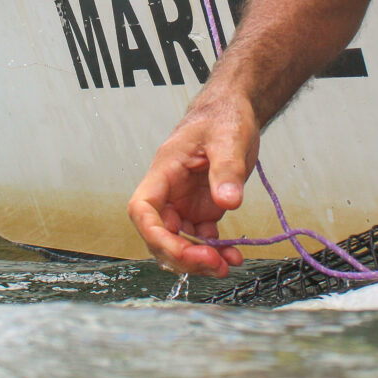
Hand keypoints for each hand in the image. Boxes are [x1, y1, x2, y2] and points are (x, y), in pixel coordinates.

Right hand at [127, 88, 259, 277]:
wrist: (234, 112)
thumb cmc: (223, 117)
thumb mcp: (228, 139)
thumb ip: (227, 170)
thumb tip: (228, 202)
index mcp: (164, 171)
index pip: (142, 209)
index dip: (154, 235)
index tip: (182, 252)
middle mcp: (169, 192)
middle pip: (159, 235)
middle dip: (183, 257)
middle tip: (215, 264)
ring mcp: (183, 204)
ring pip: (180, 243)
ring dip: (200, 260)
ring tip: (229, 264)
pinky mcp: (200, 210)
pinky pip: (200, 240)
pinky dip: (215, 252)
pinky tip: (233, 255)